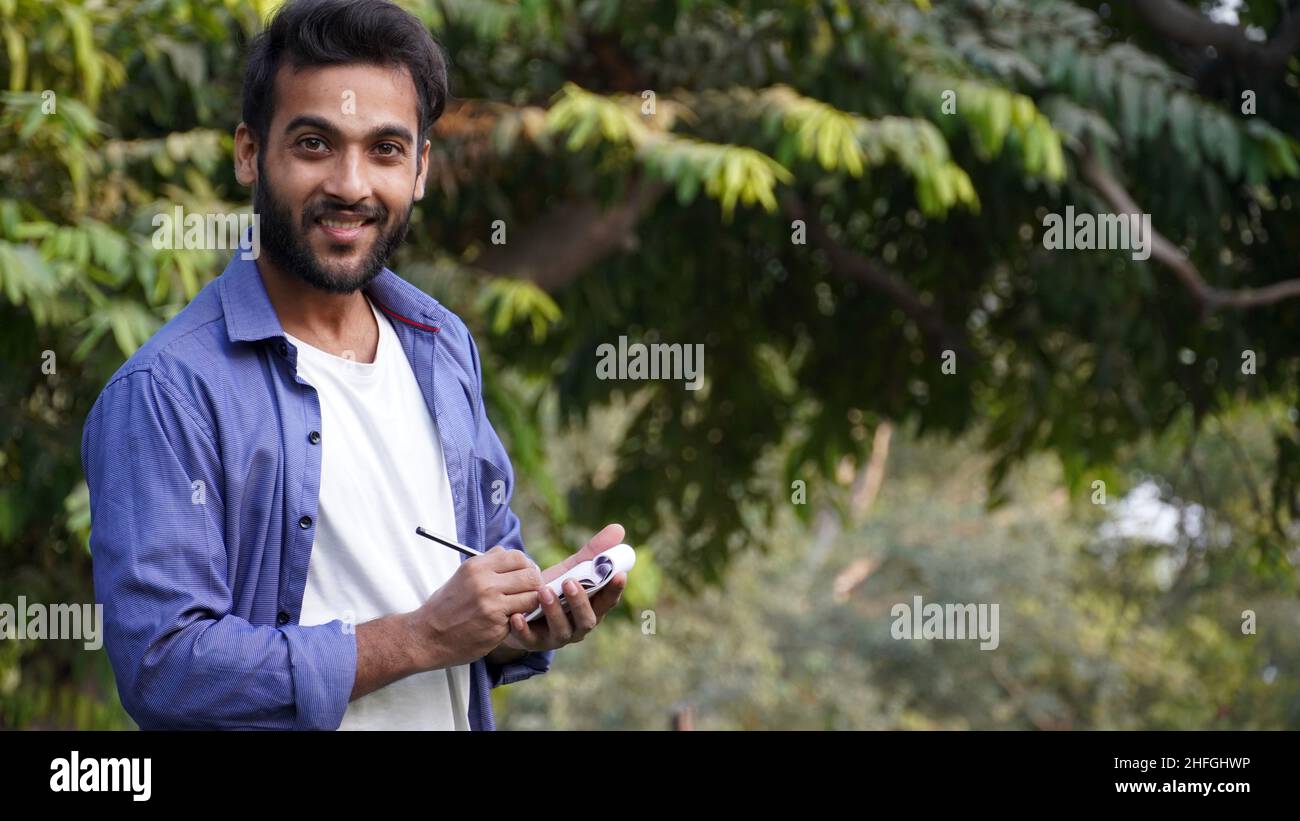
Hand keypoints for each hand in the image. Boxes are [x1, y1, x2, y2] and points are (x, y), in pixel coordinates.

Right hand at [408, 545, 544, 669]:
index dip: (527, 566)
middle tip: (530, 593)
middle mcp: (485, 582)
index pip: (518, 557)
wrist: (427, 636)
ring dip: (532, 603)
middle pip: (531, 575)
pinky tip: (510, 621)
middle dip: (535, 584)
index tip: (525, 576)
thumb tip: (510, 553)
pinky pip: (522, 616)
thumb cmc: (447, 606)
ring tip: (522, 607)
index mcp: (476, 566)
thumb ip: (488, 563)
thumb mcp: (463, 576)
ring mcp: (492, 603)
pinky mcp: (496, 624)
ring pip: (533, 597)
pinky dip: (521, 619)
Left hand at [500, 523, 627, 651]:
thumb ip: (593, 552)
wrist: (520, 608)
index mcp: (592, 609)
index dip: (614, 589)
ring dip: (554, 611)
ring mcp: (556, 637)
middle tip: (570, 582)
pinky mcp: (532, 642)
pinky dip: (524, 629)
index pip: (608, 601)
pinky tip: (517, 616)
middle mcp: (578, 626)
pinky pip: (529, 640)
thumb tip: (619, 528)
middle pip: (587, 620)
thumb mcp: (571, 570)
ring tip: (543, 591)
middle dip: (579, 602)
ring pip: (561, 630)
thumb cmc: (553, 588)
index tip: (619, 574)